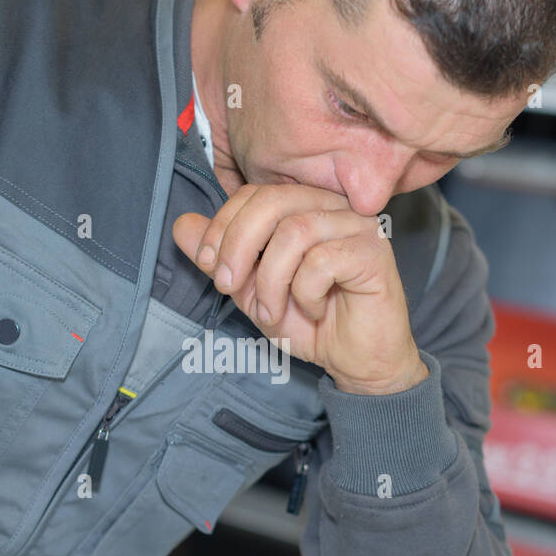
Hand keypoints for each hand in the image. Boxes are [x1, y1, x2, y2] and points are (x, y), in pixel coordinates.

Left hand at [172, 184, 427, 394]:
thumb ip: (219, 258)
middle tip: (228, 287)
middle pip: (271, 202)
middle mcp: (332, 207)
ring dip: (270, 281)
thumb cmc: (309, 323)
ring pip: (294, 232)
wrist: (355, 361)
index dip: (223, 226)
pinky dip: (305, 292)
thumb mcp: (250, 290)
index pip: (254, 194)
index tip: (209, 266)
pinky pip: (323, 261)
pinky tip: (313, 310)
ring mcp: (357, 226)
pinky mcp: (374, 253)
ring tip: (271, 313)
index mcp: (303, 206)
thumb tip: (181, 225)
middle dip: (237, 246)